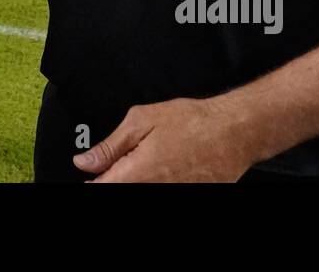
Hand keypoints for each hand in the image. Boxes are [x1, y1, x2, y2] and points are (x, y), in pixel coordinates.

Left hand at [74, 97, 253, 181]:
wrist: (234, 132)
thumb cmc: (192, 122)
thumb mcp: (141, 121)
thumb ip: (109, 146)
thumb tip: (84, 162)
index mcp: (137, 173)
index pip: (102, 188)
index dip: (93, 182)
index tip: (91, 177)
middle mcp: (154, 191)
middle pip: (120, 192)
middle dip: (115, 180)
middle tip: (122, 166)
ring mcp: (172, 196)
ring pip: (141, 194)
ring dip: (137, 181)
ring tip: (149, 164)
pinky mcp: (188, 196)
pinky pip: (162, 193)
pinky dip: (157, 183)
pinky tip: (165, 170)